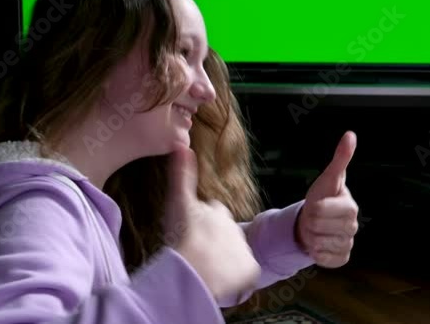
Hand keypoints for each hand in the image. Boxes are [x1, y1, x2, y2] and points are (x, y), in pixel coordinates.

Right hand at [164, 145, 260, 299]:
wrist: (195, 268)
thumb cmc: (183, 235)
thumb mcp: (178, 201)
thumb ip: (181, 175)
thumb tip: (182, 144)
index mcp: (218, 212)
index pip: (213, 215)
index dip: (202, 225)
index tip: (191, 233)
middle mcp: (235, 228)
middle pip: (223, 237)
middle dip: (213, 245)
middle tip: (196, 256)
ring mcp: (244, 250)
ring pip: (232, 258)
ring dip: (222, 264)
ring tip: (205, 273)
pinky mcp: (251, 271)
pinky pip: (244, 277)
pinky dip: (236, 282)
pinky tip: (220, 285)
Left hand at [296, 131, 359, 267]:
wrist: (316, 219)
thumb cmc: (322, 196)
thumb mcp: (328, 177)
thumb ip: (340, 158)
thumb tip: (350, 134)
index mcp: (350, 207)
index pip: (319, 209)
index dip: (311, 207)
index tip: (315, 203)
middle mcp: (353, 227)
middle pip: (316, 226)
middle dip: (309, 222)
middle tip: (313, 218)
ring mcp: (348, 243)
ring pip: (318, 243)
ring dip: (310, 237)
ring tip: (315, 230)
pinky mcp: (342, 258)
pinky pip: (323, 259)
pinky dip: (316, 253)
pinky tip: (318, 244)